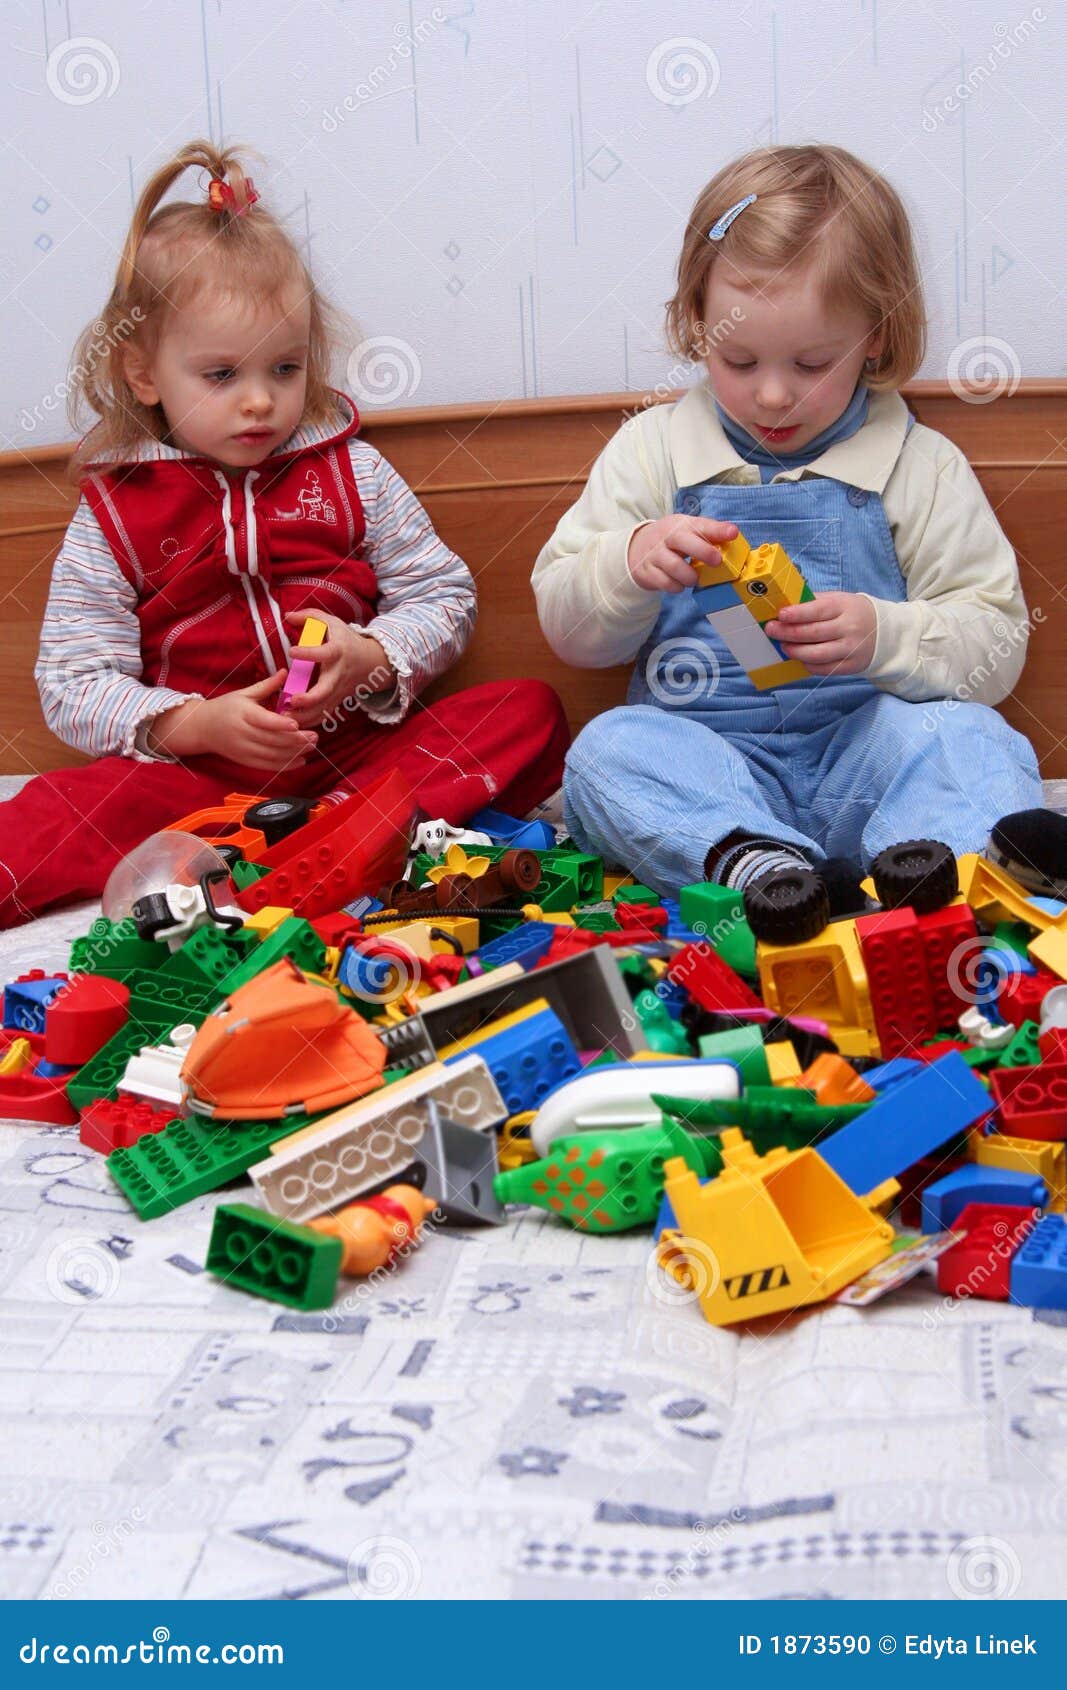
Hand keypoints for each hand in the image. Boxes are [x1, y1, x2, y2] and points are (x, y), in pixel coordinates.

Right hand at [148, 672, 317, 770]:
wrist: (201, 728)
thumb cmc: (225, 707)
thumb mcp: (244, 693)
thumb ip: (267, 685)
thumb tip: (286, 672)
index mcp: (242, 714)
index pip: (263, 721)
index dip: (280, 724)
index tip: (297, 724)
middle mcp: (242, 734)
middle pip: (271, 740)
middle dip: (295, 740)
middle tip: (314, 736)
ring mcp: (243, 750)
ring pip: (272, 755)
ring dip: (294, 753)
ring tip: (312, 746)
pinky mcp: (245, 761)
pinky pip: (268, 766)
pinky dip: (285, 765)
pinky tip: (301, 760)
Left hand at [280, 611, 394, 726]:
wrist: (371, 662)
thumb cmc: (346, 639)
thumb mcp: (331, 622)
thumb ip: (309, 616)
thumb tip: (287, 615)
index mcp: (337, 652)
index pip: (325, 653)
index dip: (309, 653)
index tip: (292, 651)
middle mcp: (338, 673)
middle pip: (326, 690)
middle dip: (309, 698)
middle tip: (292, 700)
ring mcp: (339, 690)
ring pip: (323, 708)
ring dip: (305, 715)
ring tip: (285, 717)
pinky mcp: (337, 701)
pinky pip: (325, 715)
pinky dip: (311, 721)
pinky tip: (295, 723)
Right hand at [627, 516, 739, 592]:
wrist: (636, 548)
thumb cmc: (672, 541)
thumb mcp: (687, 531)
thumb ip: (709, 533)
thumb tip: (732, 535)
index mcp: (680, 525)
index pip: (700, 525)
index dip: (718, 530)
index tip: (732, 534)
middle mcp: (666, 537)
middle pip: (684, 541)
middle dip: (704, 552)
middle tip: (717, 562)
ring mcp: (654, 554)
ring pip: (675, 567)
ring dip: (690, 577)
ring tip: (694, 578)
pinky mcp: (647, 571)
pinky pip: (666, 583)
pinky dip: (677, 587)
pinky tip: (679, 583)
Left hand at [765, 592, 877, 674]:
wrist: (884, 632)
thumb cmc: (853, 613)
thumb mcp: (840, 600)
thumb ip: (815, 602)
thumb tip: (787, 606)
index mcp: (845, 607)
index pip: (817, 610)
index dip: (797, 614)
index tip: (780, 615)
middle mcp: (849, 629)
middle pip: (813, 633)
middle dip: (788, 632)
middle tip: (772, 630)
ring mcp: (851, 649)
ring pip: (817, 654)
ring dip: (795, 651)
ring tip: (784, 646)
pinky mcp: (851, 666)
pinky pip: (824, 669)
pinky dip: (808, 665)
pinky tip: (800, 659)